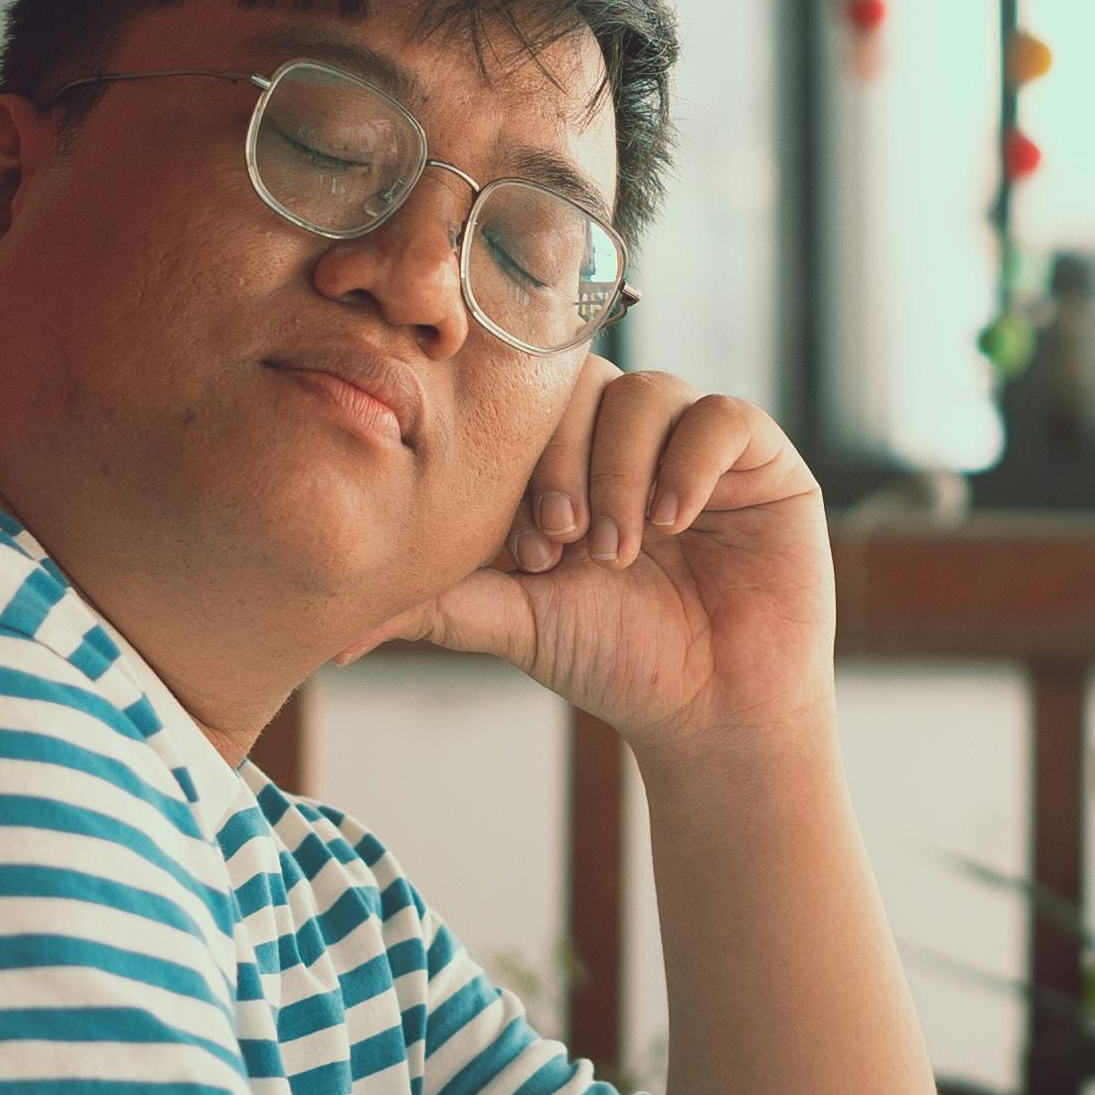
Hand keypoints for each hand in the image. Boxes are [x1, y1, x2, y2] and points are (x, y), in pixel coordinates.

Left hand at [386, 365, 832, 753]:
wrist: (713, 710)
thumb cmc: (614, 660)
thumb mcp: (513, 621)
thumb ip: (435, 604)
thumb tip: (336, 633)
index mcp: (561, 458)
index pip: (526, 405)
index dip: (518, 459)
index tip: (525, 550)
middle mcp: (625, 436)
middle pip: (581, 384)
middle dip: (566, 462)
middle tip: (565, 543)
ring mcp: (690, 441)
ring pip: (646, 393)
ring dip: (623, 470)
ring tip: (621, 550)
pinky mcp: (758, 455)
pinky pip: (720, 414)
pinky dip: (690, 464)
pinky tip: (674, 522)